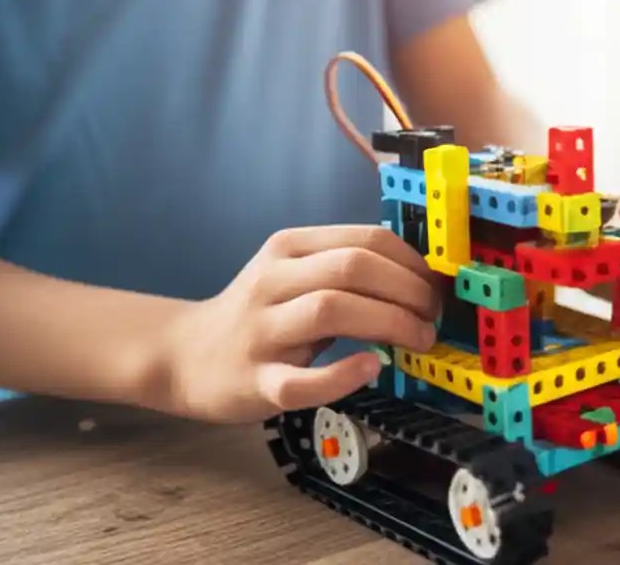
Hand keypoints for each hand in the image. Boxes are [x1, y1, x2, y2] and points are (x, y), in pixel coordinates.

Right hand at [164, 225, 441, 422]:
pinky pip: (302, 380)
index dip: (412, 263)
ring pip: (331, 309)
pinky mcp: (255, 380)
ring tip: (418, 339)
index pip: (365, 240)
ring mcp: (261, 331)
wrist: (184, 356)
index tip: (435, 288)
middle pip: (353, 269)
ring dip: (390, 323)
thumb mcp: (295, 275)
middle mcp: (272, 282)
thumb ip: (346, 270)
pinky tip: (371, 367)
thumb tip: (421, 279)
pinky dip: (343, 375)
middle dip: (408, 291)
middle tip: (433, 317)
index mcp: (289, 249)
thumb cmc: (259, 314)